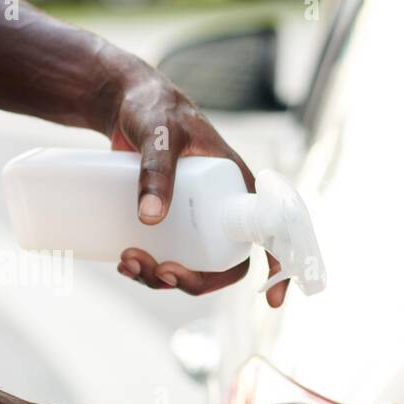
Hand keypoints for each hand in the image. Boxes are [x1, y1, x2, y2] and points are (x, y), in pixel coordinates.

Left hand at [106, 66, 290, 306]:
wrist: (124, 103)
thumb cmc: (153, 109)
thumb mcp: (160, 134)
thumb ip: (157, 169)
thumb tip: (151, 220)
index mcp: (241, 188)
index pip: (272, 236)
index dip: (280, 272)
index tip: (271, 300)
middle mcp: (223, 210)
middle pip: (223, 266)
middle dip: (193, 281)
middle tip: (158, 272)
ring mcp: (195, 220)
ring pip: (191, 267)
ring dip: (161, 279)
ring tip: (126, 262)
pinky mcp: (169, 223)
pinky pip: (167, 258)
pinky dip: (147, 270)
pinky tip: (123, 262)